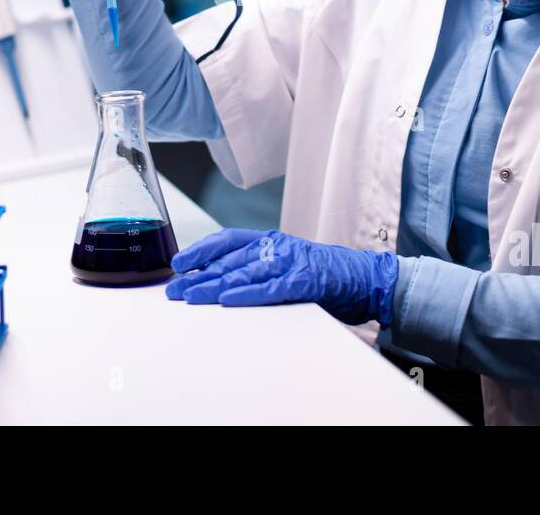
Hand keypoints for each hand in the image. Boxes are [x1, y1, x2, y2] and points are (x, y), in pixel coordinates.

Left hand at [165, 228, 399, 325]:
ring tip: (191, 297)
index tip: (178, 265)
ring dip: (214, 286)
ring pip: (244, 272)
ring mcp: (291, 261)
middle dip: (198, 276)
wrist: (365, 279)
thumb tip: (220, 284)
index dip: (201, 251)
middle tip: (174, 290)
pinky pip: (271, 287)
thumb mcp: (285, 267)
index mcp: (270, 241)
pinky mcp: (305, 280)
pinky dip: (248, 293)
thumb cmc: (324, 277)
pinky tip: (229, 299)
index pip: (227, 241)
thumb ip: (258, 271)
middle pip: (229, 260)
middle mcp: (276, 246)